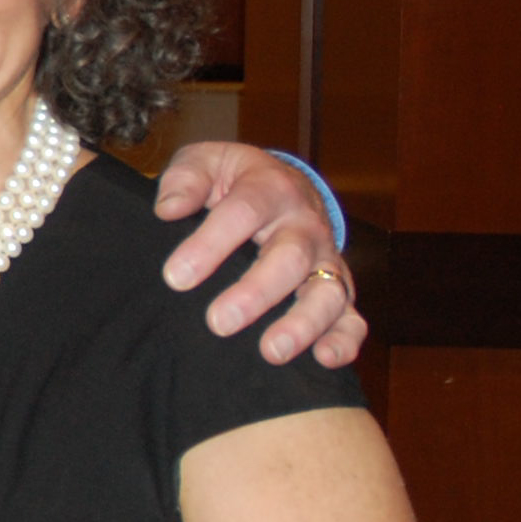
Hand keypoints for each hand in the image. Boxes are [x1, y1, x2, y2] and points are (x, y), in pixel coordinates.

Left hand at [153, 142, 364, 367]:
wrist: (283, 186)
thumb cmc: (234, 180)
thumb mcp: (207, 162)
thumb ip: (185, 178)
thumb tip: (168, 209)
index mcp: (270, 189)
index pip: (243, 213)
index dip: (211, 244)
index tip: (176, 277)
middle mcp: (305, 226)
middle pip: (290, 258)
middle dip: (256, 292)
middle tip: (218, 323)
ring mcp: (326, 260)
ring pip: (327, 292)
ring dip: (303, 323)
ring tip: (272, 351)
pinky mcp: (338, 290)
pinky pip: (352, 317)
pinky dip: (344, 339)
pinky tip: (324, 359)